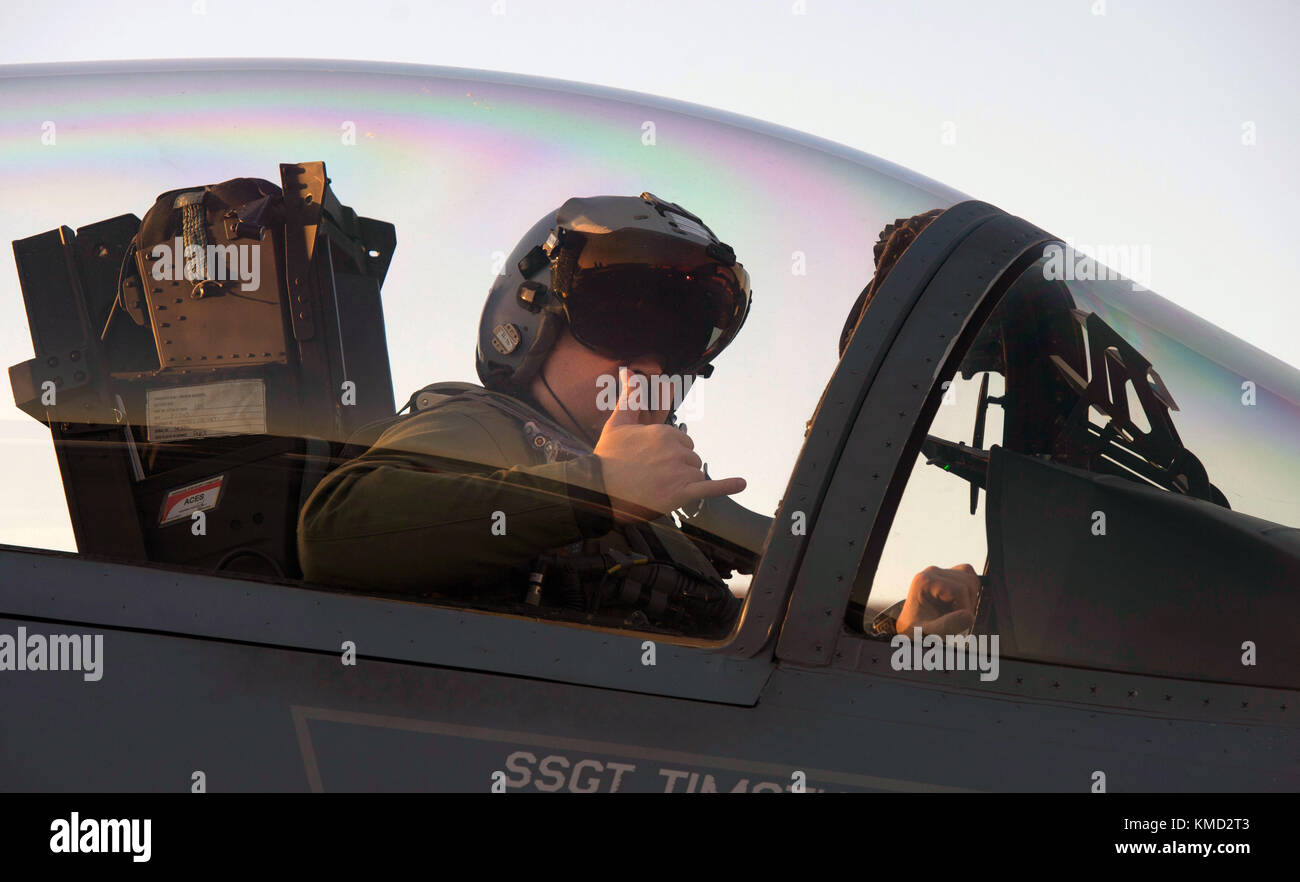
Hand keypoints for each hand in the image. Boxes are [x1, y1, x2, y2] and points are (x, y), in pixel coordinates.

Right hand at [593, 375, 745, 523]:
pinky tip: (741, 483)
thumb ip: (630, 397)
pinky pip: (710, 488)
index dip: (668, 451)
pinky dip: (726, 486)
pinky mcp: (682, 492)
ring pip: (696, 472)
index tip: (651, 460)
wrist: (600, 491)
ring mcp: (679, 471)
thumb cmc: (608, 458)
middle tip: (652, 474)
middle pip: (691, 456)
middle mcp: (674, 449)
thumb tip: (631, 370)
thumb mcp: (618, 423)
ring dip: (684, 479)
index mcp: (663, 432)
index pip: (681, 440)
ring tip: (659, 486)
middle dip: (678, 465)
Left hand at [895, 564, 980, 635]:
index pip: (959, 590)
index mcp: (924, 581)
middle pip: (968, 583)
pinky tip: (960, 605)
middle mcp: (932, 572)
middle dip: (968, 604)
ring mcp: (940, 572)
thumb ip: (946, 626)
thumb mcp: (929, 632)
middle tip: (957, 620)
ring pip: (971, 580)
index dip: (965, 608)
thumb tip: (968, 616)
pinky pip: (969, 576)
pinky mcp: (948, 575)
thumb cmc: (918, 630)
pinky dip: (971, 592)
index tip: (957, 624)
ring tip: (957, 614)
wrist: (912, 627)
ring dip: (971, 600)